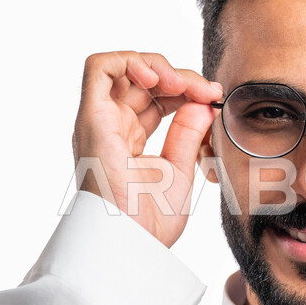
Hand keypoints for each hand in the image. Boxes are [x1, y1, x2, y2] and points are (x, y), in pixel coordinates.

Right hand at [72, 51, 222, 246]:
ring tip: (183, 84)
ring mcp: (98, 121)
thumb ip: (188, 135)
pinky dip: (131, 61)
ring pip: (121, 67)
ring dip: (158, 65)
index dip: (185, 90)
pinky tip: (159, 79)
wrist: (130, 243)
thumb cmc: (149, 222)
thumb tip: (202, 104)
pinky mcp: (92, 118)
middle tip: (208, 91)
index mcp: (128, 140)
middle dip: (180, 77)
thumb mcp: (179, 171)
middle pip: (142, 81)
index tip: (214, 98)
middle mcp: (110, 127)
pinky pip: (99, 68)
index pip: (155, 98)